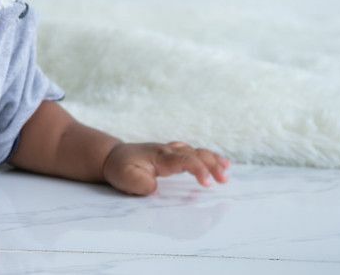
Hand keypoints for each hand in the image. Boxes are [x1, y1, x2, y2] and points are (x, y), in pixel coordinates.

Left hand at [102, 141, 229, 194]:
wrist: (112, 157)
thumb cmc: (120, 169)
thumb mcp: (126, 178)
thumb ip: (143, 184)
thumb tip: (157, 188)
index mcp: (160, 157)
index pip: (184, 160)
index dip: (198, 170)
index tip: (208, 184)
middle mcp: (168, 151)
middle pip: (195, 153)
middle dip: (212, 165)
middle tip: (224, 180)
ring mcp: (170, 150)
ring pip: (196, 151)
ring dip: (212, 160)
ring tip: (227, 170)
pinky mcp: (172, 154)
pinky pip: (193, 152)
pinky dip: (207, 157)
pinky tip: (218, 162)